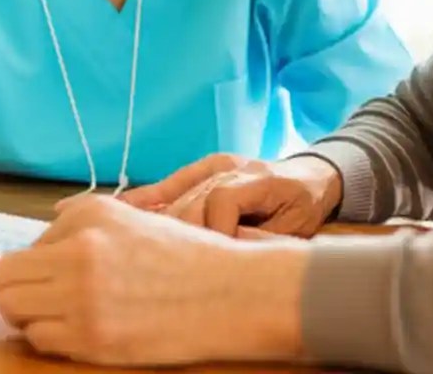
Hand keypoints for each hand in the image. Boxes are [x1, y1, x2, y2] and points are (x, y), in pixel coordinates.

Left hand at [0, 195, 306, 366]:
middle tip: (48, 303)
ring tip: (70, 318)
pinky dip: (56, 340)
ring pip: (14, 310)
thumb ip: (83, 233)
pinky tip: (88, 332)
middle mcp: (79, 248)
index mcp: (89, 215)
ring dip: (35, 318)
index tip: (58, 280)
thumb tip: (38, 256)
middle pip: (5, 278)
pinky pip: (40, 339)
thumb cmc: (189, 259)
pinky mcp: (90, 336)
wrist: (230, 293)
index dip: (38, 269)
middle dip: (21, 293)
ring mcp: (81, 294)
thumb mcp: (133, 222)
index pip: (26, 247)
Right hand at [124, 154, 343, 238]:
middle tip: (178, 267)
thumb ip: (258, 241)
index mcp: (261, 180)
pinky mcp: (202, 167)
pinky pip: (169, 183)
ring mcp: (215, 164)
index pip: (222, 201)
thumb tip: (221, 254)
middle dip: (185, 237)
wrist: (311, 178)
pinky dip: (147, 199)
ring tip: (142, 251)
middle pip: (193, 201)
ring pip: (177, 196)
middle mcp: (233, 167)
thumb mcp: (293, 232)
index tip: (217, 258)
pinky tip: (122, 210)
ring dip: (162, 227)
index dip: (215, 231)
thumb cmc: (303, 210)